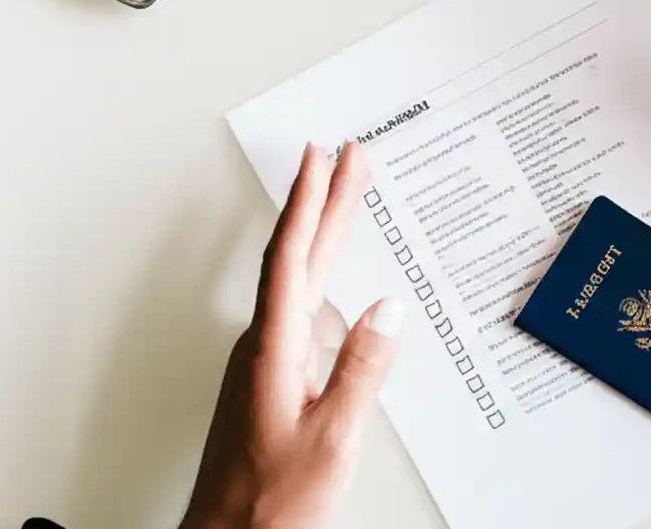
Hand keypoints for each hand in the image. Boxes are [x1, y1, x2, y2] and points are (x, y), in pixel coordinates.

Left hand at [183, 142, 404, 528]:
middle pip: (297, 257)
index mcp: (273, 349)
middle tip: (346, 157)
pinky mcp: (271, 378)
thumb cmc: (270, 504)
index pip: (292, 256)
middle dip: (324, 201)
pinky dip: (322, 276)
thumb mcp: (332, 437)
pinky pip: (301, 308)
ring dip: (322, 234)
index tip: (324, 157)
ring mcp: (264, 361)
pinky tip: (335, 278)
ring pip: (299, 280)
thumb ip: (361, 370)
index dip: (310, 202)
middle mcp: (263, 346)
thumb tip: (387, 310)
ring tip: (345, 198)